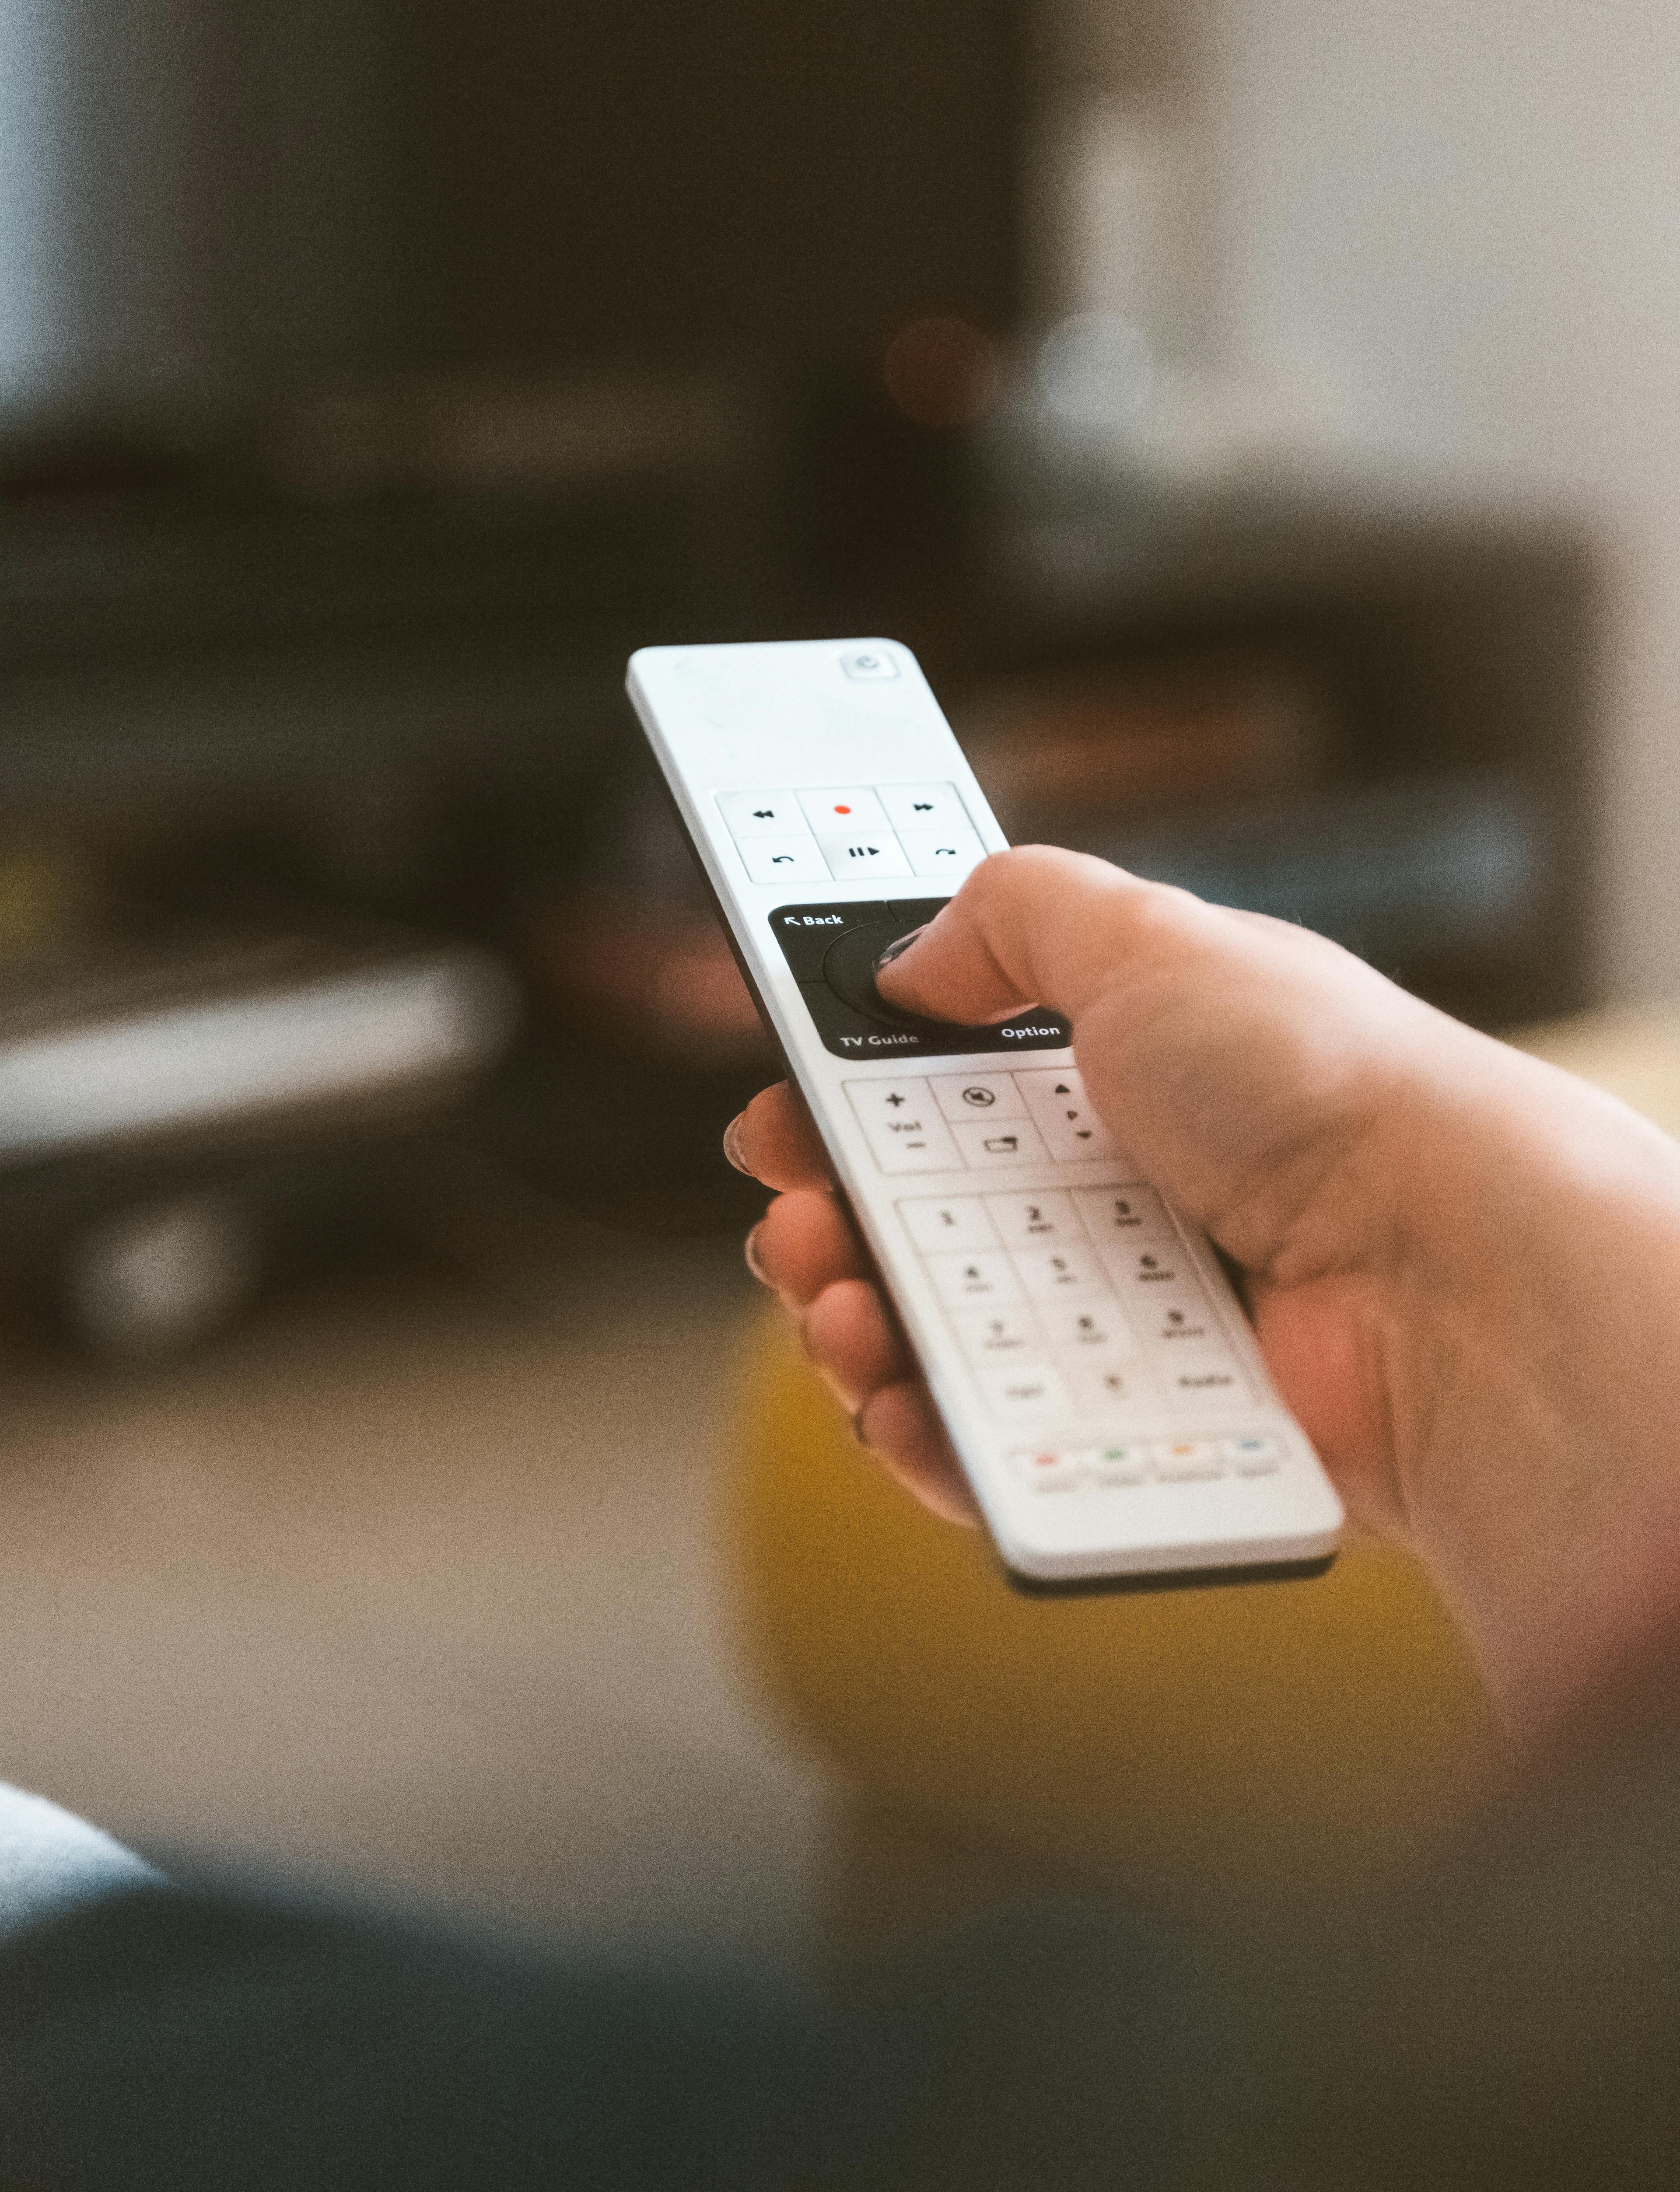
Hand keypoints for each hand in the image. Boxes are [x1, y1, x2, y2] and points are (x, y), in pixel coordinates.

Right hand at [727, 848, 1679, 1740]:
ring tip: (842, 1303)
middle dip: (825, 1215)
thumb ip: (1015, 913)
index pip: (939, 1098)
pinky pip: (991, 1449)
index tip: (781, 1112)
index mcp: (1109, 1081)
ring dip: (853, 1319)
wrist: (1438, 1262)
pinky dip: (924, 1430)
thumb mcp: (1151, 934)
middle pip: (914, 1222)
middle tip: (800, 1212)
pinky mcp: (1133, 1436)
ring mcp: (1120, 1323)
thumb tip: (910, 954)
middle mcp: (1109, 1200)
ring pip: (934, 1338)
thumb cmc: (1316, 1086)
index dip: (844, 1105)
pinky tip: (894, 1397)